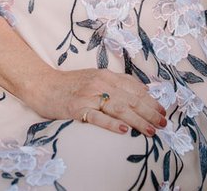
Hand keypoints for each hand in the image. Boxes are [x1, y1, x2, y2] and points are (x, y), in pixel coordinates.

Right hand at [22, 67, 166, 136]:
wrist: (43, 85)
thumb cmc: (70, 84)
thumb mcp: (95, 77)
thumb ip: (117, 83)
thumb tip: (142, 91)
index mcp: (106, 75)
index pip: (134, 88)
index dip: (151, 100)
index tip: (163, 111)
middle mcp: (100, 83)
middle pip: (131, 99)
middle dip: (150, 112)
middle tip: (163, 123)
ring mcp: (89, 96)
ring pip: (119, 108)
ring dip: (138, 120)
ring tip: (152, 130)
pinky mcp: (77, 109)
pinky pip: (97, 117)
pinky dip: (112, 123)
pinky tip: (124, 130)